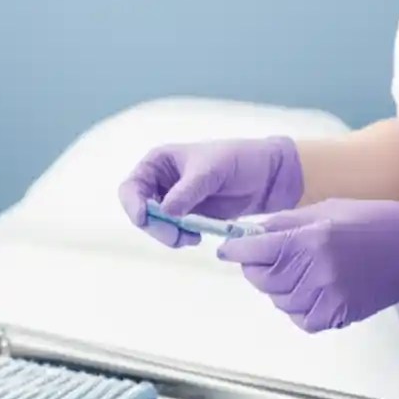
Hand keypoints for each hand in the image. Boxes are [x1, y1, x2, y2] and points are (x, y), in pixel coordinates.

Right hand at [118, 137, 303, 246]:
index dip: (132, 205)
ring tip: (192, 238)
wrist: (267, 177)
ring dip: (169, 236)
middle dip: (155, 227)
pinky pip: (174, 232)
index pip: (131, 186)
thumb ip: (187, 191)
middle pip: (141, 211)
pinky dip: (181, 238)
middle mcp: (161, 182)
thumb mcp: (212, 171)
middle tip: (177, 237)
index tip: (144, 219)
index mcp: (159, 162)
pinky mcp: (187, 217)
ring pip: (156, 226)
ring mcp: (173, 201)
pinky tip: (197, 237)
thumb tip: (165, 212)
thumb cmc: (239, 160)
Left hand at [216, 200, 398, 331]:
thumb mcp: (327, 209)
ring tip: (300, 270)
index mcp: (311, 239)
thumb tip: (250, 234)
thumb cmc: (377, 221)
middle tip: (267, 256)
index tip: (228, 249)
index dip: (236, 251)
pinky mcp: (339, 315)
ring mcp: (328, 297)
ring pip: (278, 300)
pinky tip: (313, 289)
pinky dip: (298, 306)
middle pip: (262, 278)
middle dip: (257, 267)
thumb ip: (286, 223)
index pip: (255, 250)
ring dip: (279, 287)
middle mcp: (316, 270)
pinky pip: (300, 318)